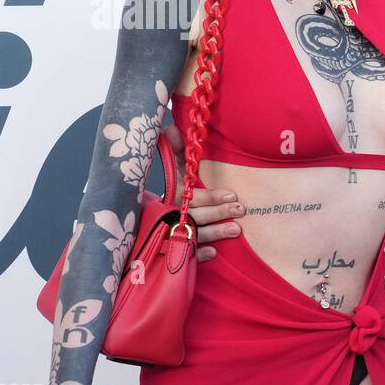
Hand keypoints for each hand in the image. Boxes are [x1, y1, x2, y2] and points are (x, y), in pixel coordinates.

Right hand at [161, 124, 241, 261]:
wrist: (145, 222)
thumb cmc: (169, 192)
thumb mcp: (174, 172)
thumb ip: (177, 151)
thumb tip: (169, 128)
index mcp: (169, 195)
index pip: (190, 197)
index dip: (210, 197)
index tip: (232, 195)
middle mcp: (168, 216)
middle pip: (194, 216)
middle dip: (217, 213)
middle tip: (240, 210)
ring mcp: (169, 235)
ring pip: (193, 235)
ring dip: (215, 233)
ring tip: (236, 230)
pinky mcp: (171, 252)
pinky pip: (185, 256)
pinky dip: (198, 254)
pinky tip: (213, 253)